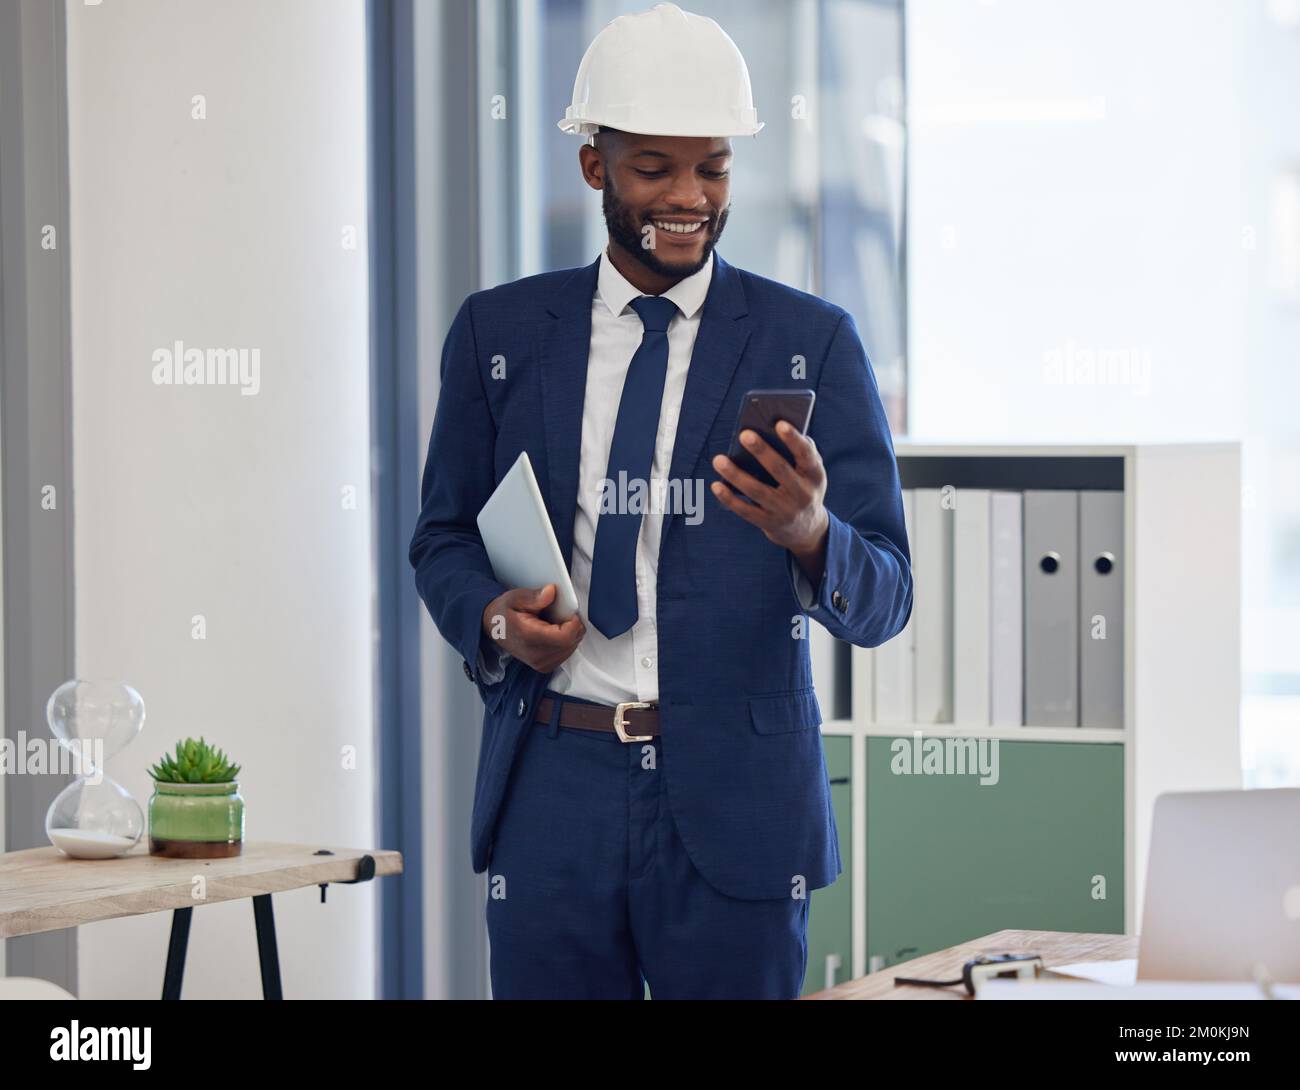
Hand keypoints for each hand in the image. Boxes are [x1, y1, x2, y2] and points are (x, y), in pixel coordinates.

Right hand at [481, 583, 585, 673]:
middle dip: (573, 627)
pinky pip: (565, 655)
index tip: (570, 613)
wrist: (494, 628)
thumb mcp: (516, 598)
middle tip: (562, 615)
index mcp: (529, 637)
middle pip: (570, 643)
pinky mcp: (544, 667)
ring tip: (556, 624)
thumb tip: (551, 591)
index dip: (574, 624)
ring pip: (570, 649)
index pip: (565, 637)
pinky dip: (566, 643)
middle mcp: (535, 655)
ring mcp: (540, 664)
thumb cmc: (505, 612)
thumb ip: (535, 596)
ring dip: (570, 635)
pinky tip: (555, 634)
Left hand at [711, 421, 829, 582]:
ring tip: (718, 460)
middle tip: (744, 434)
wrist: (806, 529)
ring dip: (736, 475)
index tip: (779, 423)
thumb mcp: (810, 472)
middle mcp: (803, 494)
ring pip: (757, 491)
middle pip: (779, 470)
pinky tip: (716, 485)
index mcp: (815, 475)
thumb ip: (801, 451)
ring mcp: (786, 511)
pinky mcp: (769, 523)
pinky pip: (746, 510)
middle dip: (761, 451)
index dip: (794, 439)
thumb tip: (775, 429)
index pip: (806, 455)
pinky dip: (729, 498)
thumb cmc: (803, 487)